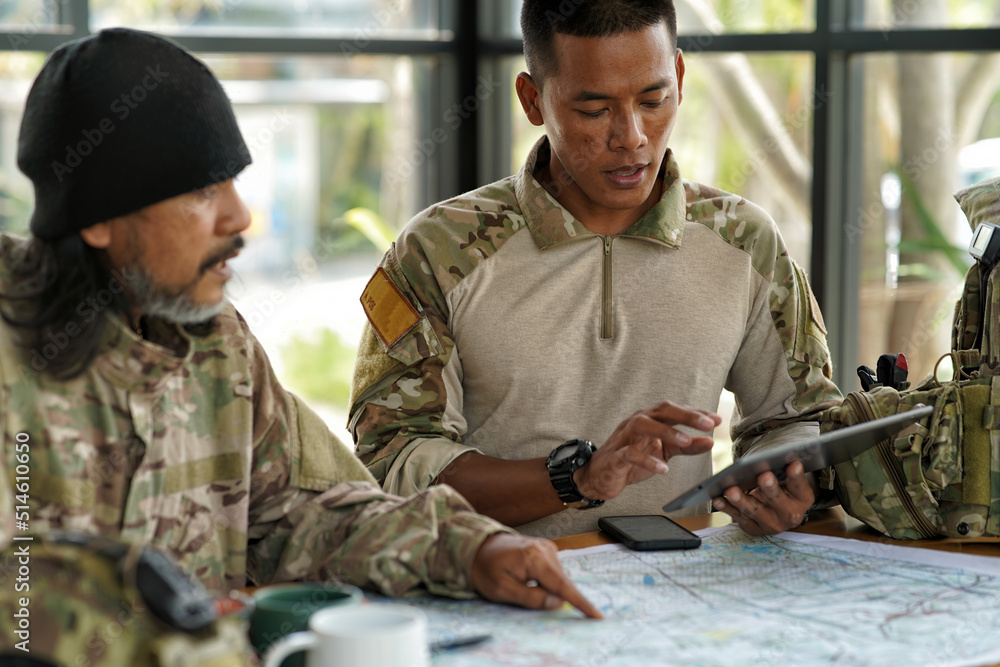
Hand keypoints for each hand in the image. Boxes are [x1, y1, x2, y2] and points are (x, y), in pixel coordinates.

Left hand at [469, 533, 602, 618]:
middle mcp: (545, 549)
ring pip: (558, 579)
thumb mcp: (502, 589)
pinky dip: (546, 581)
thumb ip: (531, 597)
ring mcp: (547, 547)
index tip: (597, 615)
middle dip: (553, 596)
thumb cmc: (486, 567)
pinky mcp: (546, 550)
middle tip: (524, 593)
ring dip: (548, 589)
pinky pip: (553, 573)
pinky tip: (528, 579)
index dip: (580, 602)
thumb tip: (557, 603)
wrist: (478, 547)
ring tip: (520, 583)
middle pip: (561, 582)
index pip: (563, 585)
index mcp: (535, 558)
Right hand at [575, 401, 720, 500]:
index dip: (695, 413)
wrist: (599, 476)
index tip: (716, 420)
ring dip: (666, 431)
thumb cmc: (631, 460)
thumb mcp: (663, 452)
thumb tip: (709, 441)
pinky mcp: (615, 456)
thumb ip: (685, 447)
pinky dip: (646, 460)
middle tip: (708, 424)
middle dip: (686, 415)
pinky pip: (629, 453)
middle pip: (662, 411)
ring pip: (643, 425)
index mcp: (650, 420)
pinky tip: (662, 468)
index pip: (674, 410)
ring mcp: (624, 437)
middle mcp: (637, 422)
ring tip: (686, 442)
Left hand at [712, 460, 815, 535]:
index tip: (793, 465)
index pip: (799, 486)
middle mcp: (790, 515)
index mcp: (802, 498)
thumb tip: (773, 457)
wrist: (778, 511)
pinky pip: (739, 517)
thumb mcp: (787, 479)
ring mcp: (772, 524)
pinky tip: (718, 499)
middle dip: (770, 488)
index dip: (796, 476)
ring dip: (741, 500)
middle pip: (778, 501)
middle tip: (763, 476)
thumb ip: (782, 470)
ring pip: (755, 511)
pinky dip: (727, 508)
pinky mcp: (754, 529)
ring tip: (730, 489)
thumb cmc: (781, 486)